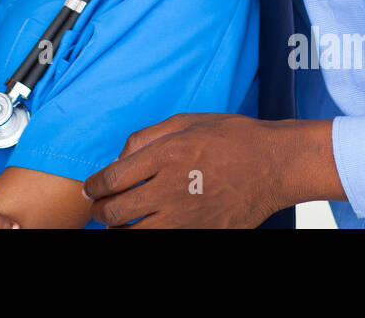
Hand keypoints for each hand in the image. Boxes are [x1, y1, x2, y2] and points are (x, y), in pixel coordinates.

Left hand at [82, 113, 281, 227]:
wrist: (273, 164)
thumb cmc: (232, 138)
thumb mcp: (185, 121)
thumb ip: (146, 137)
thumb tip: (119, 158)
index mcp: (165, 156)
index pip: (112, 179)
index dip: (94, 186)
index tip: (91, 189)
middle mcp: (171, 188)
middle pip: (116, 212)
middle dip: (99, 212)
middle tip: (98, 209)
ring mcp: (187, 216)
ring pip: (134, 235)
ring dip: (119, 231)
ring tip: (118, 225)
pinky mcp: (202, 233)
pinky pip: (163, 242)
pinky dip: (149, 237)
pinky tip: (148, 229)